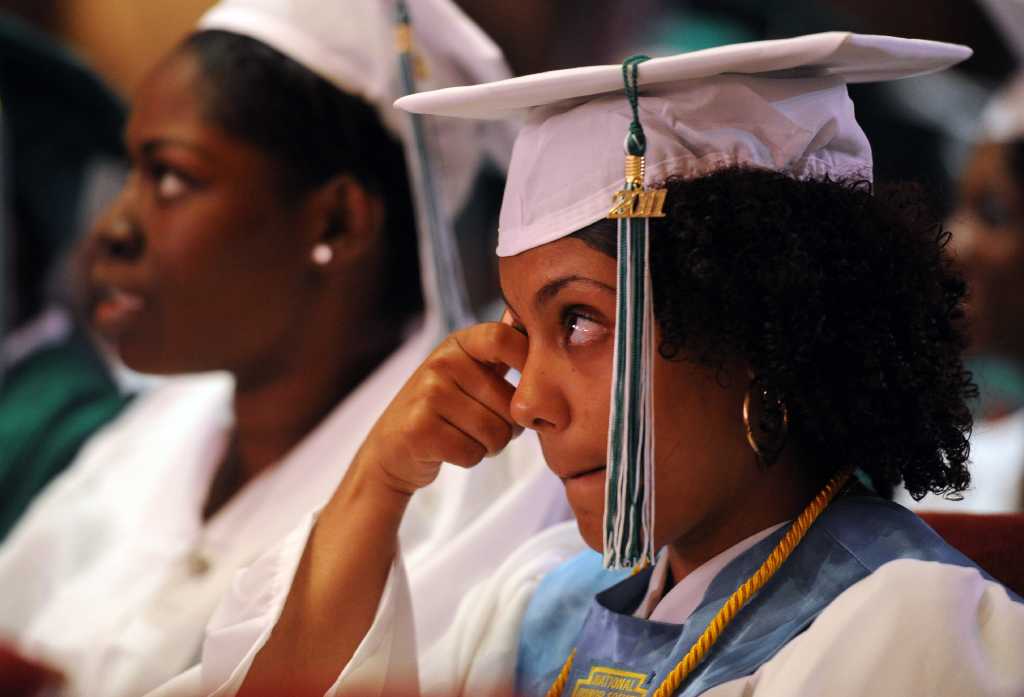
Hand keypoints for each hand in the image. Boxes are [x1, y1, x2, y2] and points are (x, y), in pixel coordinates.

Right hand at [355, 321, 527, 496]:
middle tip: (486, 424)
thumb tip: (542, 329)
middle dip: (509, 425)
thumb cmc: (443, 410)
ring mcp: (428, 394)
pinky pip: (474, 452)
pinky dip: (470, 458)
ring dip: (490, 445)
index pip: (504, 338)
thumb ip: (500, 354)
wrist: (392, 448)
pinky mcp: (420, 430)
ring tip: (467, 435)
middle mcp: (441, 363)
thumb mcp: (466, 372)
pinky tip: (451, 448)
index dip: (528, 362)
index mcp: (458, 344)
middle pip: (510, 402)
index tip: (531, 387)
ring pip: (496, 432)